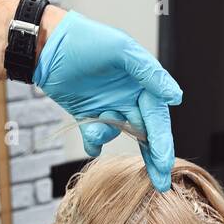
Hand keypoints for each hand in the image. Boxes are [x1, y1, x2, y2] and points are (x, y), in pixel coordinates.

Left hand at [34, 10, 182, 190]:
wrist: (46, 46)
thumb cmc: (85, 40)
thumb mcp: (121, 50)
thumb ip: (150, 73)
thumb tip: (176, 97)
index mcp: (142, 83)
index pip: (157, 118)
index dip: (162, 142)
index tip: (165, 164)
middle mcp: (129, 97)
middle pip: (146, 133)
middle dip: (153, 158)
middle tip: (160, 183)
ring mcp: (109, 108)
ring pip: (118, 136)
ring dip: (108, 133)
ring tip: (95, 121)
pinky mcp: (88, 116)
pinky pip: (96, 139)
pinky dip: (93, 140)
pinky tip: (88, 131)